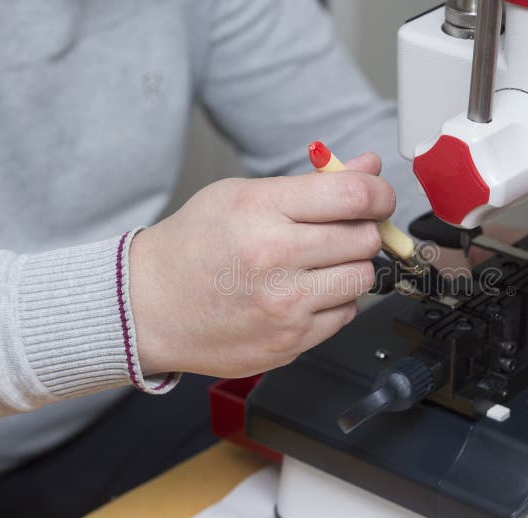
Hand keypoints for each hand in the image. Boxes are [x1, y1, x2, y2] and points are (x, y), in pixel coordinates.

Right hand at [130, 153, 393, 377]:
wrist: (149, 307)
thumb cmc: (193, 246)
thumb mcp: (241, 194)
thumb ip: (312, 183)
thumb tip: (367, 166)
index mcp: (262, 210)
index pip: (354, 195)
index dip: (379, 194)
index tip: (378, 198)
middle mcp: (275, 257)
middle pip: (365, 238)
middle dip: (361, 231)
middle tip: (340, 232)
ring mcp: (284, 305)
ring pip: (362, 279)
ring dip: (350, 268)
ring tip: (317, 265)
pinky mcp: (290, 341)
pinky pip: (345, 315)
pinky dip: (334, 302)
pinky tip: (303, 294)